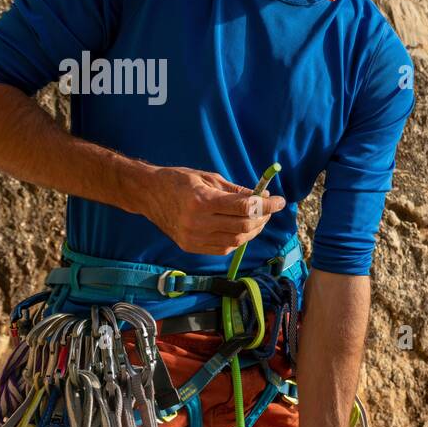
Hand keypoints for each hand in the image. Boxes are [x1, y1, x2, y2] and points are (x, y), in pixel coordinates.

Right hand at [141, 165, 286, 254]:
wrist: (147, 194)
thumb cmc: (178, 181)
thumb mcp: (208, 178)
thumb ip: (236, 191)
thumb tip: (262, 197)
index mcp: (202, 201)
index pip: (245, 207)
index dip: (267, 205)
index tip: (279, 200)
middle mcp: (197, 222)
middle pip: (243, 226)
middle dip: (263, 218)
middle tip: (269, 209)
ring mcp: (193, 238)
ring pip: (236, 240)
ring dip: (253, 230)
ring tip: (258, 219)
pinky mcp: (190, 247)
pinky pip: (223, 248)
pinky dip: (238, 239)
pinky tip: (242, 228)